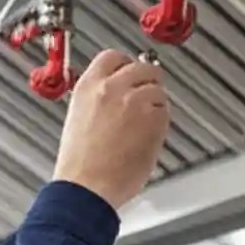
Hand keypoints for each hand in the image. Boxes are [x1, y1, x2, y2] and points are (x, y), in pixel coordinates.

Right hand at [52, 49, 170, 210]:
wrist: (86, 187)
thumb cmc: (80, 164)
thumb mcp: (79, 117)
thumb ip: (100, 99)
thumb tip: (119, 94)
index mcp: (89, 85)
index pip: (114, 57)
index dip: (127, 64)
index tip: (132, 71)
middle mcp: (112, 88)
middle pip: (143, 68)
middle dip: (148, 81)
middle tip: (147, 97)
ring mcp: (135, 102)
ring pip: (158, 91)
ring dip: (156, 105)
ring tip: (143, 127)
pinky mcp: (153, 119)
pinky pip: (165, 113)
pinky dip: (160, 124)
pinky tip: (146, 139)